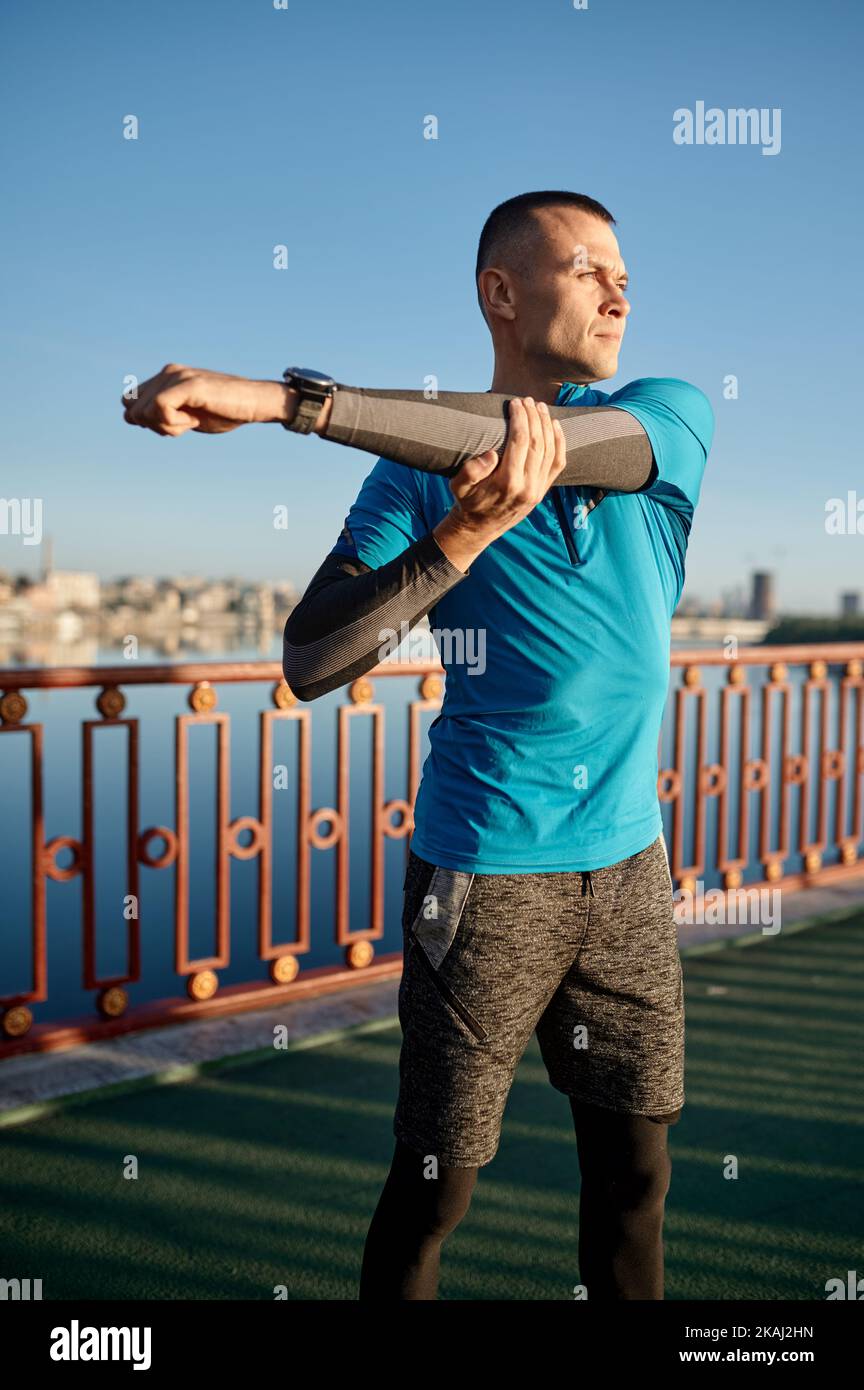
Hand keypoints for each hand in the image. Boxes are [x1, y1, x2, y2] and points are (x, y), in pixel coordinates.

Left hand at [120, 364, 291, 435]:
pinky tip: (193, 420)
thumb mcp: (185, 415)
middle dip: (153, 426)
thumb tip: (129, 417)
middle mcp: (168, 372)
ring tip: (191, 420)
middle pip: (132, 410)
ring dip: (166, 427)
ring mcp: (177, 376)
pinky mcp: (187, 385)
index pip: (129, 403)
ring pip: (143, 411)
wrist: (254, 403)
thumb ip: (159, 414)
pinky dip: (173, 424)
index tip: (173, 424)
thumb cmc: (224, 412)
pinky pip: (159, 410)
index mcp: (165, 377)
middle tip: (183, 424)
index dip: (146, 421)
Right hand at [433, 397, 565, 569]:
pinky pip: (558, 463)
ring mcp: (538, 489)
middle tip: (527, 400)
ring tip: (539, 406)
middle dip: (534, 417)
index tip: (515, 402)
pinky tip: (555, 425)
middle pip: (537, 443)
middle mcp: (528, 487)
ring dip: (547, 425)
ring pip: (550, 450)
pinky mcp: (543, 490)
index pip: (520, 442)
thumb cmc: (468, 502)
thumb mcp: (458, 487)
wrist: (480, 528)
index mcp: (508, 483)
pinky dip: (560, 442)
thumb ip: (471, 471)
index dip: (520, 418)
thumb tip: (491, 455)